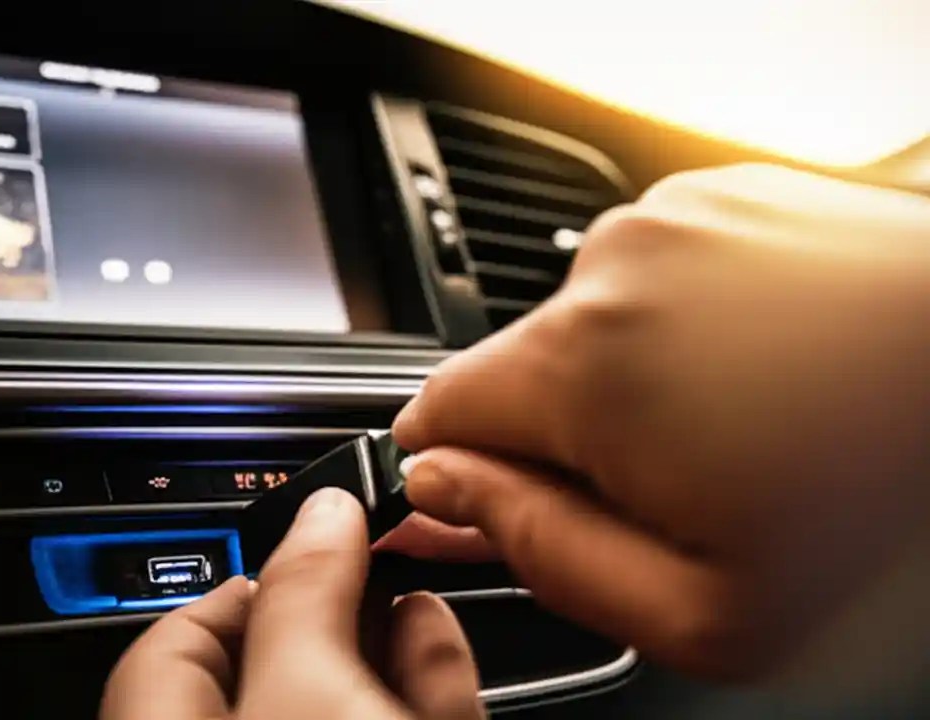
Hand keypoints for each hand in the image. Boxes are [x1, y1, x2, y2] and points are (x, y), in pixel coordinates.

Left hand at [101, 488, 485, 719]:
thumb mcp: (305, 691)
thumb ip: (306, 593)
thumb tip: (323, 511)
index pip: (171, 643)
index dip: (235, 575)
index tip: (299, 534)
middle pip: (267, 663)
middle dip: (324, 597)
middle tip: (363, 543)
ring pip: (341, 694)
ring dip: (381, 633)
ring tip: (408, 579)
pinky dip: (422, 680)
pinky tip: (434, 631)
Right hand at [388, 164, 929, 680]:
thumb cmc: (894, 496)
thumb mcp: (707, 610)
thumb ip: (542, 555)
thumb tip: (445, 493)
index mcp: (583, 363)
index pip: (430, 414)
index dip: (463, 476)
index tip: (511, 506)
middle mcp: (612, 266)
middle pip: (516, 373)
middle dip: (567, 437)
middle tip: (676, 486)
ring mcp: (672, 218)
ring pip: (588, 326)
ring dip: (632, 379)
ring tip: (743, 420)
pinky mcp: (722, 197)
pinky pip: (653, 280)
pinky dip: (683, 327)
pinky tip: (765, 365)